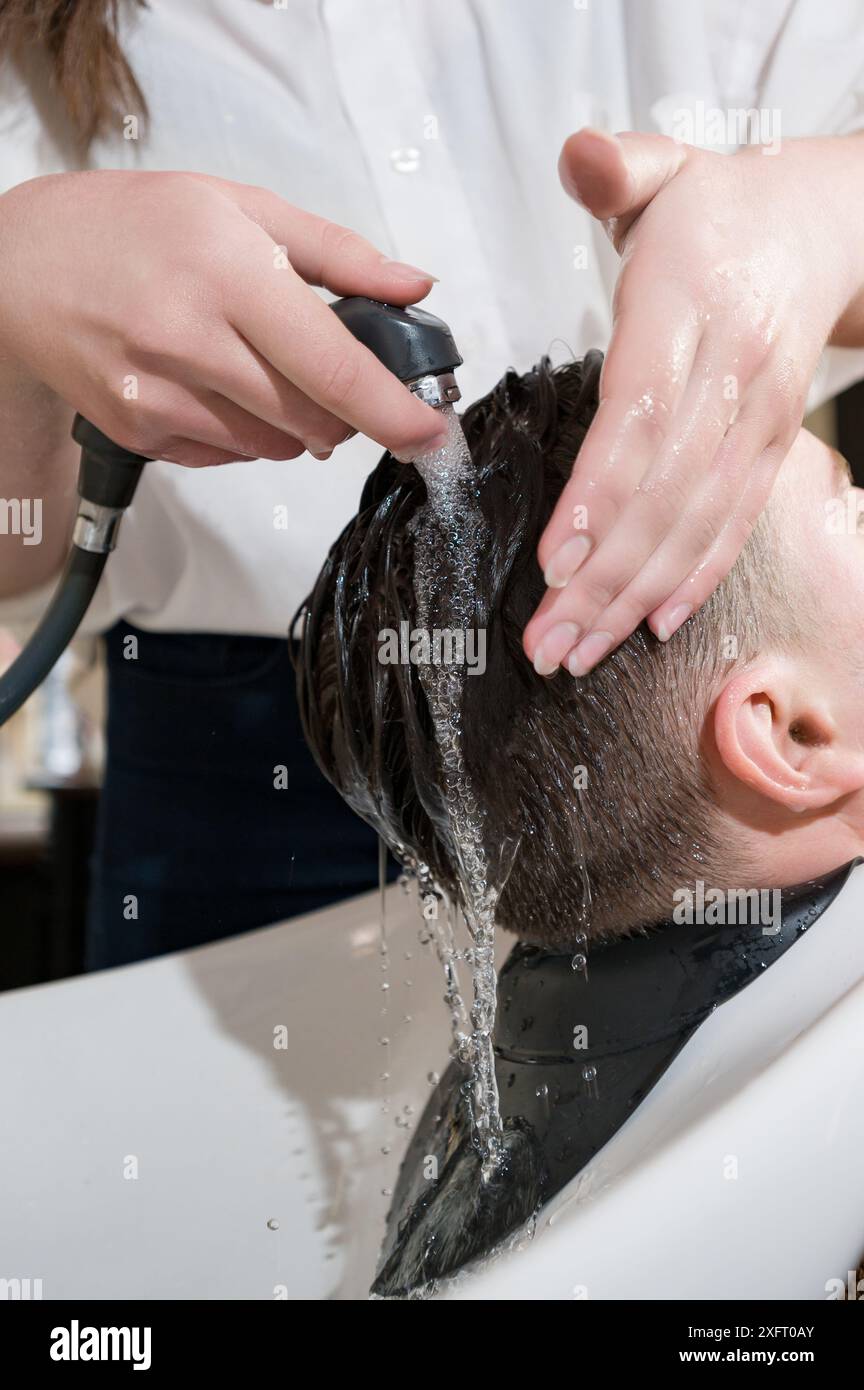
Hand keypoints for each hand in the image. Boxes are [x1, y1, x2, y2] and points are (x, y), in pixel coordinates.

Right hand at [0, 170, 446, 466]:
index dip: (391, 411)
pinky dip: (245, 433)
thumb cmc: (132, 226)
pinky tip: (214, 385)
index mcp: (226, 274)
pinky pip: (227, 456)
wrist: (20, 266)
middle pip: (311, 420)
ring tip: (258, 367)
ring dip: (295, 423)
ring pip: (274, 447)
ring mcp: (157, 398)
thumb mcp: (237, 206)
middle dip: (346, 415)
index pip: (330, 364)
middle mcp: (188, 341)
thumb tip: (413, 287)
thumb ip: (336, 253)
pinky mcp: (138, 434)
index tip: (431, 434)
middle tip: (338, 379)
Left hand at [524, 128, 862, 676]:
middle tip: (546, 643)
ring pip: (694, 527)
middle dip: (601, 581)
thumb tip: (581, 158)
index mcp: (692, 310)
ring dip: (633, 599)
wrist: (821, 227)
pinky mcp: (770, 451)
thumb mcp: (665, 168)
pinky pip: (733, 527)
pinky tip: (654, 626)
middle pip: (661, 496)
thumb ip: (617, 167)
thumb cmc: (719, 213)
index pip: (640, 417)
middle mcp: (730, 378)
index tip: (555, 560)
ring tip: (577, 653)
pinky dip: (694, 581)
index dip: (599, 495)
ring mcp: (757, 423)